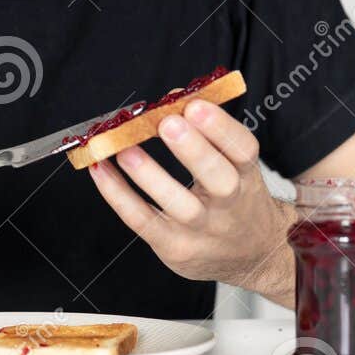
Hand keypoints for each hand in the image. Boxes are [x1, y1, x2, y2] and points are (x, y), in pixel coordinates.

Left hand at [87, 98, 293, 292]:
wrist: (253, 254)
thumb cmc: (236, 199)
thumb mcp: (236, 166)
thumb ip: (207, 134)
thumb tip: (171, 100)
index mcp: (247, 176)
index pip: (243, 150)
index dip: (222, 128)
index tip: (196, 104)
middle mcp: (230, 206)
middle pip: (219, 180)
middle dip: (194, 151)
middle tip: (168, 123)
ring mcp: (202, 231)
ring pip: (180, 206)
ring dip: (150, 176)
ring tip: (125, 151)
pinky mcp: (174, 248)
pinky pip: (143, 220)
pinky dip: (118, 194)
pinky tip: (101, 170)